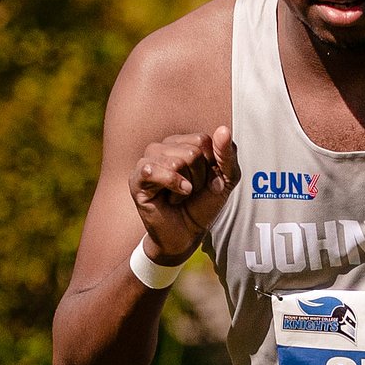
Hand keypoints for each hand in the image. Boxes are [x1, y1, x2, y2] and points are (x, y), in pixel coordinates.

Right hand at [132, 125, 238, 262]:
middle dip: (199, 177)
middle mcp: (163, 147)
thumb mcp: (225, 179)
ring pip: (177, 161)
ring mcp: (147, 161)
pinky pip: (153, 170)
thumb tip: (223, 130)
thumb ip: (227, 154)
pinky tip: (175, 197)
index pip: (204, 140)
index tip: (206, 181)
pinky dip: (172, 185)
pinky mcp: (136, 179)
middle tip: (191, 191)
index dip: (212, 165)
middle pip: (192, 151)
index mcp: (182, 142)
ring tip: (180, 195)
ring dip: (187, 185)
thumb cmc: (202, 205)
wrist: (187, 235)